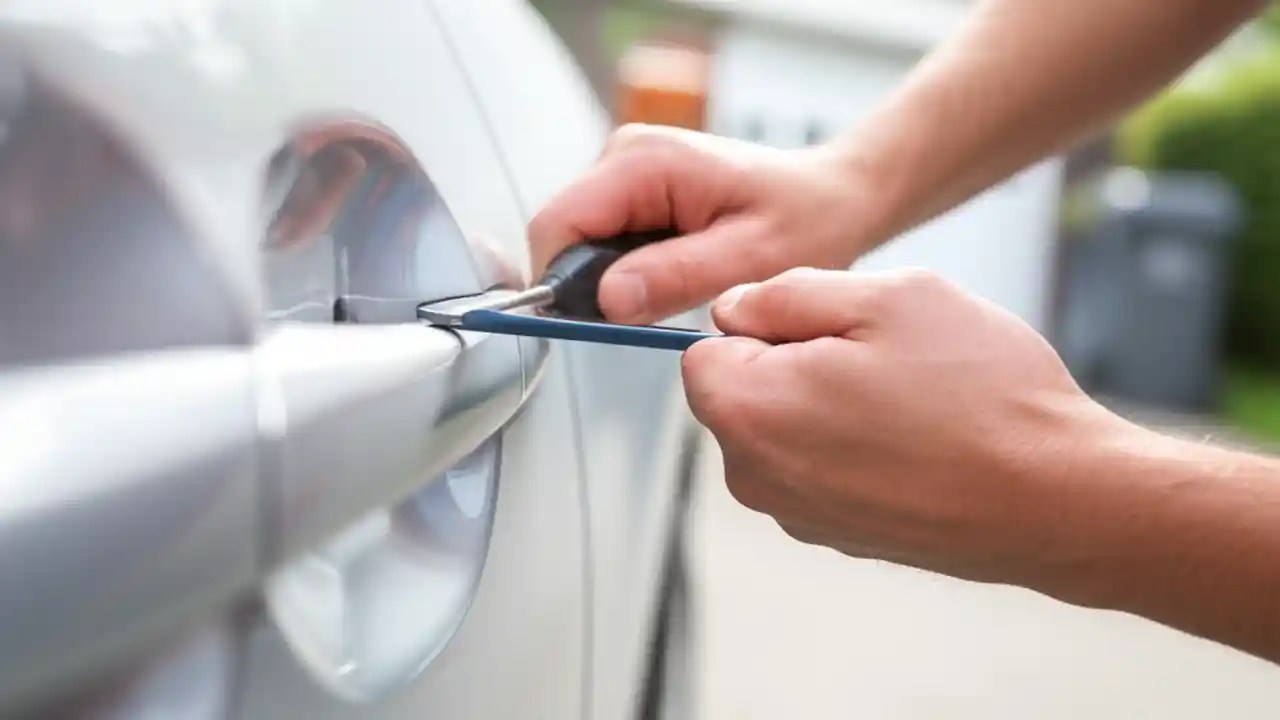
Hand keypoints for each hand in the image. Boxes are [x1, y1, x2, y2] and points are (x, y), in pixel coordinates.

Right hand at [528, 124, 889, 324]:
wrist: (833, 196)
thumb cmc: (806, 220)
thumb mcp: (748, 259)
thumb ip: (674, 276)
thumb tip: (607, 299)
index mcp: (644, 161)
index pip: (558, 225)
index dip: (561, 283)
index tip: (595, 325)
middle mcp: (624, 154)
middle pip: (562, 234)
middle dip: (592, 285)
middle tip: (652, 314)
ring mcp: (625, 169)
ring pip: (579, 243)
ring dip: (613, 280)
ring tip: (676, 290)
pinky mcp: (633, 190)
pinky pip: (602, 241)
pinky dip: (627, 271)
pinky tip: (675, 276)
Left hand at [682, 267, 1132, 587]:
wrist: (1055, 498)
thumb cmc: (978, 393)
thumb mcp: (883, 298)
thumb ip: (785, 294)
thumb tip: (730, 309)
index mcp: (748, 411)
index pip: (701, 351)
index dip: (762, 325)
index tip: (829, 328)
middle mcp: (754, 475)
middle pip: (740, 393)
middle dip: (792, 364)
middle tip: (879, 358)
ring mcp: (795, 514)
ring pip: (783, 429)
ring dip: (826, 404)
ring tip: (907, 400)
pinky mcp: (835, 535)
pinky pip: (818, 468)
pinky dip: (852, 447)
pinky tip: (917, 441)